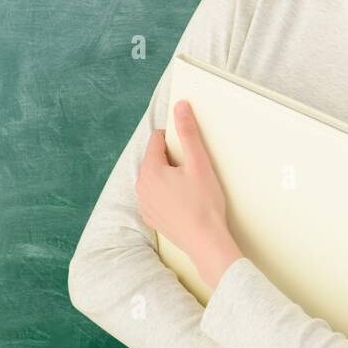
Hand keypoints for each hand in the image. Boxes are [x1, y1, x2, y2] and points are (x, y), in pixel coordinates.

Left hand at [137, 100, 241, 286]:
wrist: (205, 241)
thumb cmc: (204, 203)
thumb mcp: (199, 163)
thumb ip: (188, 133)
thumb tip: (180, 107)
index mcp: (150, 170)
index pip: (157, 141)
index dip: (175, 141)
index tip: (190, 153)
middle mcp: (141, 187)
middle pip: (156, 160)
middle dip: (173, 160)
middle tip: (193, 173)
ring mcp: (144, 204)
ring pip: (156, 179)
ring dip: (170, 178)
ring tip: (191, 189)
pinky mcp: (151, 218)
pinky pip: (157, 197)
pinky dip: (168, 195)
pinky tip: (185, 203)